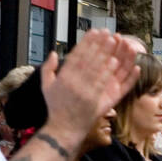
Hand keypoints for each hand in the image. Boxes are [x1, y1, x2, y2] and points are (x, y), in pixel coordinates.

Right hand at [40, 30, 140, 144]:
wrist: (63, 129)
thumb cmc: (56, 108)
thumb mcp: (46, 87)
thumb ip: (48, 69)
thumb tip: (53, 53)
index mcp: (63, 77)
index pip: (76, 55)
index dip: (86, 42)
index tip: (93, 32)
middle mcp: (72, 82)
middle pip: (88, 59)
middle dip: (98, 44)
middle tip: (107, 33)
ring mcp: (83, 91)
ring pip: (96, 68)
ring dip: (105, 54)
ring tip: (114, 42)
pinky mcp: (93, 101)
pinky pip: (102, 83)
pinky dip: (108, 72)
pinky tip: (115, 62)